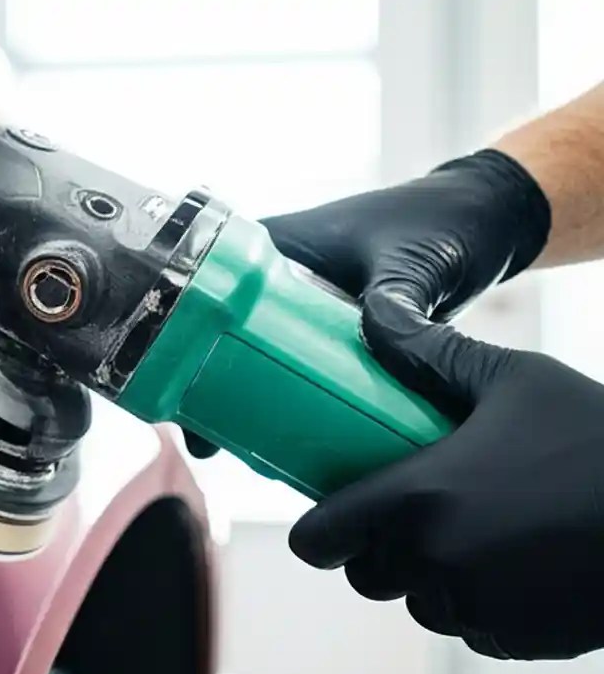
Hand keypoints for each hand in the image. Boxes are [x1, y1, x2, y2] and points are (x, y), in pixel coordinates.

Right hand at [181, 149, 549, 457]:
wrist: (490, 224)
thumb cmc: (441, 221)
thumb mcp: (410, 260)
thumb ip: (393, 299)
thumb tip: (378, 340)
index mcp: (280, 245)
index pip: (210, 290)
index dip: (187, 341)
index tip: (183, 388)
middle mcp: (283, 279)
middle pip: (224, 337)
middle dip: (209, 389)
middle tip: (208, 440)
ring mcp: (307, 312)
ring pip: (258, 362)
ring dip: (246, 404)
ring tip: (240, 453)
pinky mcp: (336, 338)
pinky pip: (298, 374)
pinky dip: (292, 406)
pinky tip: (292, 448)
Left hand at [291, 291, 603, 659]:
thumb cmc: (597, 436)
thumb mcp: (513, 379)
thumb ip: (429, 354)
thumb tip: (373, 311)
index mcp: (419, 499)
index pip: (318, 539)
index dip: (320, 529)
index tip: (333, 515)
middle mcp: (438, 563)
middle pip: (367, 575)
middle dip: (381, 549)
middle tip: (417, 511)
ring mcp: (480, 608)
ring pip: (421, 604)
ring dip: (432, 578)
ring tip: (474, 530)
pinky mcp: (520, 639)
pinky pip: (474, 628)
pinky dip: (482, 604)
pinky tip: (516, 562)